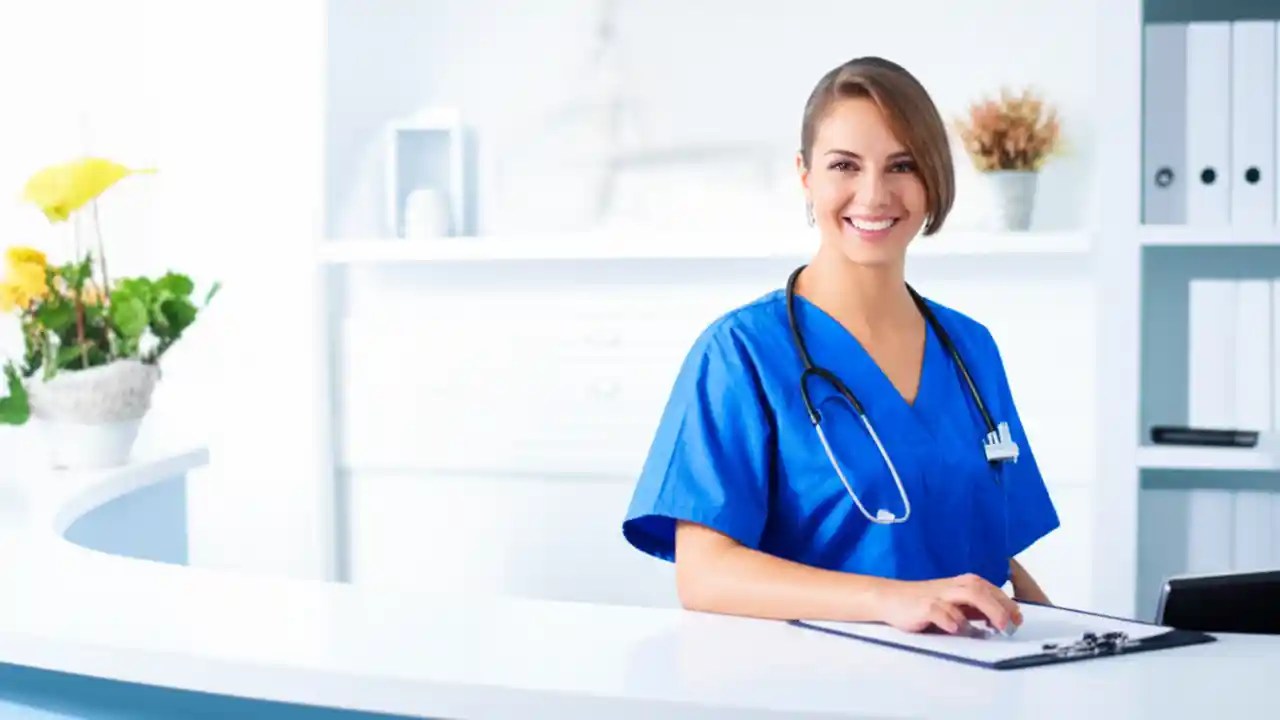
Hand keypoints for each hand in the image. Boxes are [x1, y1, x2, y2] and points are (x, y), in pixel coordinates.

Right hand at [879, 573, 1022, 634]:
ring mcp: (938, 595)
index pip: (991, 589)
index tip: (1017, 620)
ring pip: (968, 594)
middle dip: (1001, 606)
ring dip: (987, 610)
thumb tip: (1001, 619)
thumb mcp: (953, 604)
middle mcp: (953, 586)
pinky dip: (950, 619)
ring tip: (997, 626)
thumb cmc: (922, 603)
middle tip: (1012, 626)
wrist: (889, 598)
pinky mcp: (923, 606)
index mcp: (962, 584)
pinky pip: (940, 610)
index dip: (1007, 604)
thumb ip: (974, 609)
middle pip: (983, 590)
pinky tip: (957, 629)